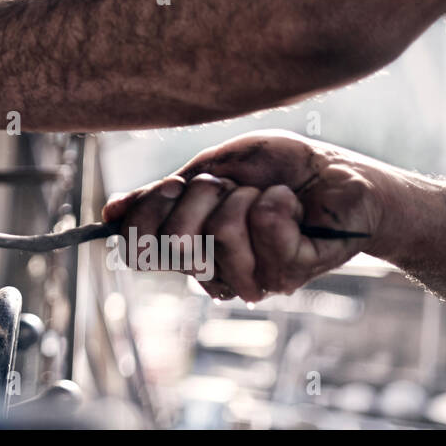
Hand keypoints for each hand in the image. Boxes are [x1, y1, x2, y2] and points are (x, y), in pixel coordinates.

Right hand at [101, 130, 385, 301]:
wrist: (336, 172)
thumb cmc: (276, 169)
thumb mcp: (208, 169)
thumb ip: (162, 194)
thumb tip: (109, 213)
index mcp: (189, 245)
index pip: (141, 249)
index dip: (148, 214)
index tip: (174, 184)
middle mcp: (215, 269)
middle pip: (173, 244)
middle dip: (199, 197)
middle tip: (227, 185)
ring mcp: (252, 276)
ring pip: (217, 239)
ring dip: (242, 199)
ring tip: (265, 194)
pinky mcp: (290, 272)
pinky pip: (264, 234)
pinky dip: (277, 202)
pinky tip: (292, 204)